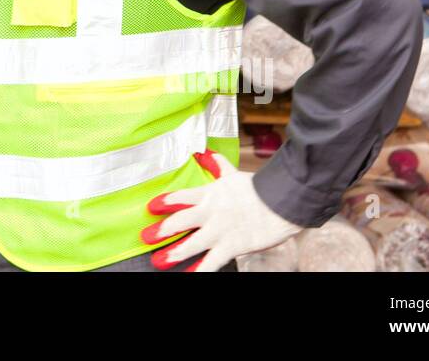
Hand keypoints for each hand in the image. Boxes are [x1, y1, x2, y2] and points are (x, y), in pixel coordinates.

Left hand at [140, 149, 301, 271]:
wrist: (281, 203)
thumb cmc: (258, 189)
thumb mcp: (233, 174)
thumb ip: (217, 165)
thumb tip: (205, 153)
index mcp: (210, 194)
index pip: (181, 197)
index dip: (165, 202)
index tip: (151, 207)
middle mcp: (211, 212)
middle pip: (180, 221)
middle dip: (162, 231)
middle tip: (147, 237)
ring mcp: (220, 231)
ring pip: (192, 244)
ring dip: (174, 253)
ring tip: (159, 261)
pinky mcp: (232, 246)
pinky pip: (212, 262)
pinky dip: (200, 270)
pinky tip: (189, 275)